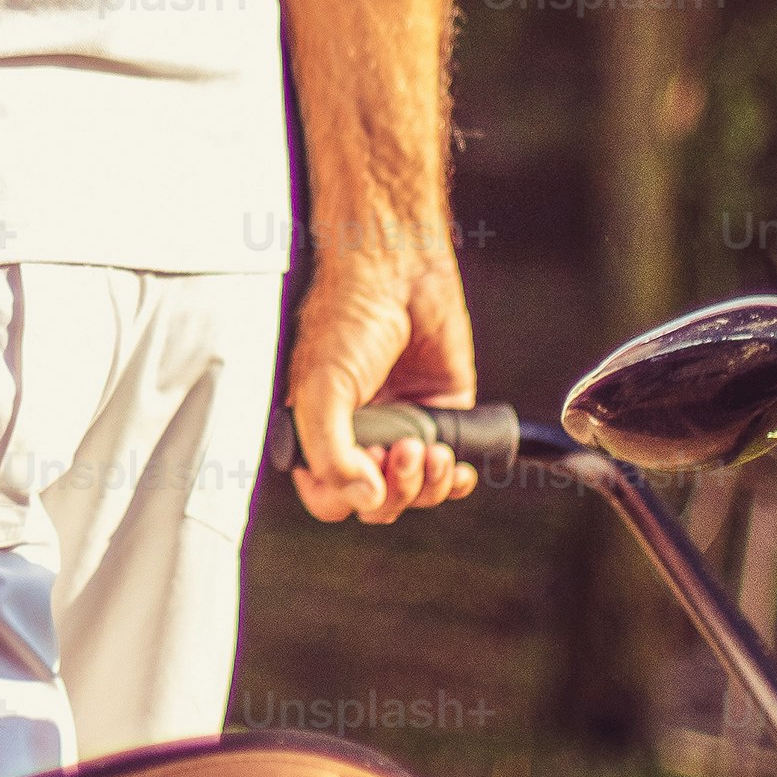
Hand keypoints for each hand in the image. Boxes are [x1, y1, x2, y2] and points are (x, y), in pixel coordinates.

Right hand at [283, 231, 481, 524]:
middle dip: (394, 488)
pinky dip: (455, 480)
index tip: (363, 472)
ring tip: (429, 448)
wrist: (399, 274)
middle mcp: (360, 437)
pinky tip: (456, 466)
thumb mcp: (322, 388)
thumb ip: (331, 451)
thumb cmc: (348, 318)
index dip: (347, 495)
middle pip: (375, 502)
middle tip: (403, 449)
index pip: (328, 495)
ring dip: (426, 484)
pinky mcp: (441, 419)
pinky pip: (450, 473)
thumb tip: (364, 498)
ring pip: (414, 494)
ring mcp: (402, 431)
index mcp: (320, 432)